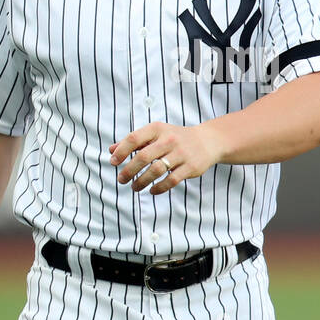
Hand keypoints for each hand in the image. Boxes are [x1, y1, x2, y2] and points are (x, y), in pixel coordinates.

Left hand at [109, 122, 224, 194]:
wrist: (207, 141)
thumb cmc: (175, 137)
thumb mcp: (155, 134)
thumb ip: (134, 142)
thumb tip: (111, 150)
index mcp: (157, 129)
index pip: (134, 138)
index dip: (121, 151)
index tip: (113, 163)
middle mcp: (169, 139)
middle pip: (143, 157)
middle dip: (129, 170)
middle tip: (121, 179)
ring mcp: (181, 154)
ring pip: (156, 170)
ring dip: (141, 181)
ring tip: (134, 187)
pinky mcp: (190, 167)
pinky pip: (170, 181)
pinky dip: (158, 188)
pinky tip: (151, 190)